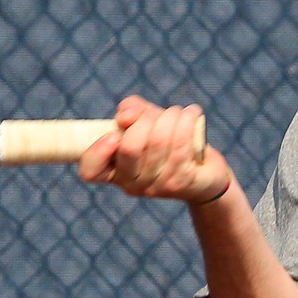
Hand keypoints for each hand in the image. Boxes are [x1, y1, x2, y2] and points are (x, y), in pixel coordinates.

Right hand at [77, 95, 230, 204]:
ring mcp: (158, 187)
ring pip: (159, 141)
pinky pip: (181, 145)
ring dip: (171, 116)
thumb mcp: (146, 120)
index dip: (98, 151)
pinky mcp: (183, 183)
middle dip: (146, 119)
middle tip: (157, 115)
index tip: (115, 134)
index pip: (91, 171)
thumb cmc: (169, 141)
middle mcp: (133, 184)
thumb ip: (131, 111)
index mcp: (115, 171)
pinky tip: (192, 113)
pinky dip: (186, 121)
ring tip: (179, 113)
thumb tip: (125, 117)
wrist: (206, 168)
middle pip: (130, 148)